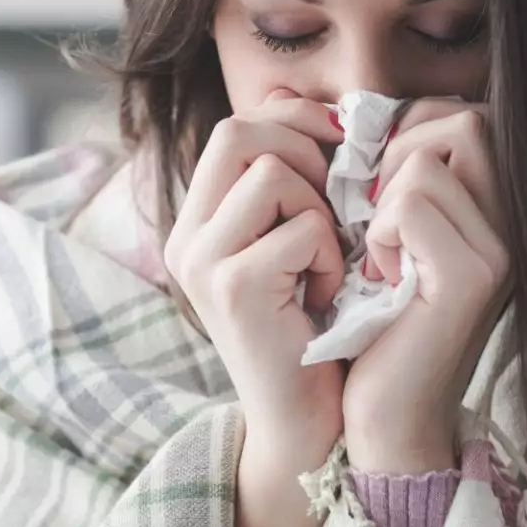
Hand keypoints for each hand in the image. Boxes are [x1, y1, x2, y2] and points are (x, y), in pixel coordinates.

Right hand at [165, 89, 345, 526]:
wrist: (307, 424)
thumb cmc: (316, 332)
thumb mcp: (298, 244)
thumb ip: (293, 181)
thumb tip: (305, 101)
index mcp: (198, 222)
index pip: (236, 125)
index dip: (295, 122)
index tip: (340, 151)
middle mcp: (187, 237)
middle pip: (242, 130)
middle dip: (308, 153)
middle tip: (337, 204)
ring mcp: (202, 261)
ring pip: (275, 173)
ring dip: (322, 211)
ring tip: (327, 261)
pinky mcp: (232, 288)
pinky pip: (302, 227)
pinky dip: (331, 257)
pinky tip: (327, 297)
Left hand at [342, 100, 512, 474]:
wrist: (384, 414)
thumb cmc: (374, 322)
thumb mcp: (387, 235)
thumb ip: (395, 175)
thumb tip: (355, 112)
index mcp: (500, 208)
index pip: (463, 115)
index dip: (408, 134)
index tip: (378, 193)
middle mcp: (516, 223)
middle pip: (460, 121)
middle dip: (396, 155)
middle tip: (375, 218)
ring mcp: (502, 249)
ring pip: (427, 159)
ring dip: (382, 204)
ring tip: (383, 257)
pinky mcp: (472, 277)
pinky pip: (411, 203)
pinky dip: (378, 234)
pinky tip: (383, 278)